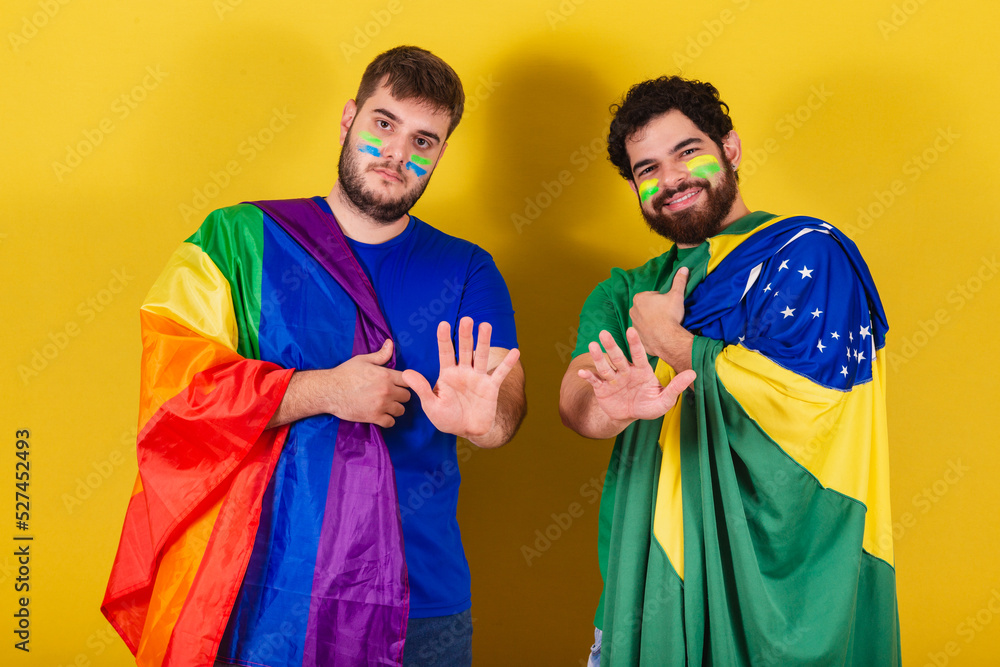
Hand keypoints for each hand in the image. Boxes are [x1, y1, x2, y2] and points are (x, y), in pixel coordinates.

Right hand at [329, 339, 410, 427]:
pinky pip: (391, 422)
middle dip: (400, 396)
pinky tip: (382, 415)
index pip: (409, 380)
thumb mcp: (363, 360)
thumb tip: (390, 343)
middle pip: (407, 396)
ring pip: (401, 410)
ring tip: (387, 405)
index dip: (405, 382)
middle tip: (391, 395)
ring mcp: (381, 405)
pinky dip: (388, 420)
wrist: (329, 391)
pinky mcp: (374, 417)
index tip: (398, 384)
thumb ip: (381, 355)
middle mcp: (387, 390)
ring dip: (395, 408)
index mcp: (386, 375)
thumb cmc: (345, 373)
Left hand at [402, 317, 519, 440]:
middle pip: (465, 349)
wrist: (468, 431)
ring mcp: (478, 378)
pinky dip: (508, 364)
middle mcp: (463, 372)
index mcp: (447, 374)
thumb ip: (422, 388)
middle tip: (467, 320)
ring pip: (482, 356)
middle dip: (465, 335)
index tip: (443, 324)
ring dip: (484, 341)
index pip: (446, 352)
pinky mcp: (491, 387)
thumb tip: (405, 373)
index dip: (444, 339)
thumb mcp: (431, 405)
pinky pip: (500, 374)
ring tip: (486, 325)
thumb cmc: (447, 418)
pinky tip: (516, 352)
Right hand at [578, 328, 695, 422]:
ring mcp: (613, 379)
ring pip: (605, 366)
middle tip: (603, 333)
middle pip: (618, 357)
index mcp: (641, 371)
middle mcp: (625, 371)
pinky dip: (588, 377)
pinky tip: (582, 372)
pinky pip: (595, 381)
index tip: (632, 330)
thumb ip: (676, 386)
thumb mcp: (664, 400)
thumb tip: (693, 373)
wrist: (629, 415)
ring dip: (598, 357)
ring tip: (592, 346)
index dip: (635, 343)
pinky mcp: (602, 389)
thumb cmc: (648, 405)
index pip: (638, 355)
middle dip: (611, 345)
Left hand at [630, 267, 693, 370]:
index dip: (662, 300)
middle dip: (655, 310)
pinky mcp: (636, 337)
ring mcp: (633, 324)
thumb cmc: (670, 315)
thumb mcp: (676, 295)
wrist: (667, 338)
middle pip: (647, 307)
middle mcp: (632, 310)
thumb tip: (683, 268)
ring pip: (644, 319)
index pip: (652, 296)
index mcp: (640, 298)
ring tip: (664, 325)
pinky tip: (659, 334)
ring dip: (652, 321)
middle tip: (667, 315)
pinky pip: (643, 332)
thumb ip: (679, 281)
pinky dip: (650, 332)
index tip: (667, 306)